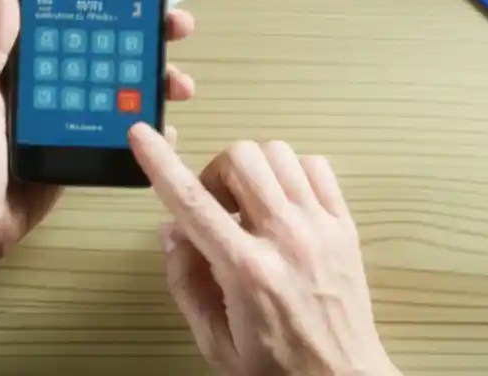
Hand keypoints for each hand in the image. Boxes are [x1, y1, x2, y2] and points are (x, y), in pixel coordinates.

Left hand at [0, 0, 197, 279]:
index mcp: (10, 63)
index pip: (60, 17)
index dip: (96, 1)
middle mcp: (42, 82)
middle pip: (100, 46)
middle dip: (141, 35)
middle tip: (176, 28)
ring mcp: (63, 114)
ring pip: (116, 85)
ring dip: (151, 78)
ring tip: (178, 82)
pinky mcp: (78, 146)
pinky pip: (117, 127)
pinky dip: (145, 123)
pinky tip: (167, 124)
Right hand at [129, 128, 399, 375]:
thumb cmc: (279, 370)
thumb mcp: (214, 341)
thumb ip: (186, 282)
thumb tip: (172, 232)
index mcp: (247, 272)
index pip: (191, 202)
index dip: (160, 163)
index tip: (142, 136)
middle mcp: (286, 240)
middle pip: (240, 159)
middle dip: (214, 172)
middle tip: (214, 207)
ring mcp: (320, 228)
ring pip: (277, 153)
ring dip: (252, 170)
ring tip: (249, 205)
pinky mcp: (345, 226)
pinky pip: (316, 166)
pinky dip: (291, 173)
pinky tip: (283, 203)